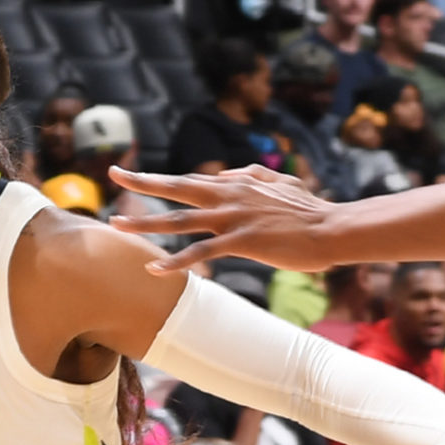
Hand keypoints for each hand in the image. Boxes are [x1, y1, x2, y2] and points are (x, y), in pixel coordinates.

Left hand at [105, 164, 334, 271]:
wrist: (331, 229)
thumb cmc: (309, 210)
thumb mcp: (278, 184)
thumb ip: (249, 176)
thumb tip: (227, 173)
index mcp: (235, 185)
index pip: (190, 180)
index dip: (163, 179)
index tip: (137, 177)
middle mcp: (228, 197)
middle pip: (176, 187)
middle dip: (142, 182)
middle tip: (113, 175)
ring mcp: (233, 218)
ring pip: (180, 219)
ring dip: (146, 222)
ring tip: (116, 225)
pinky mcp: (242, 240)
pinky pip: (202, 252)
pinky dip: (176, 261)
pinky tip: (154, 270)